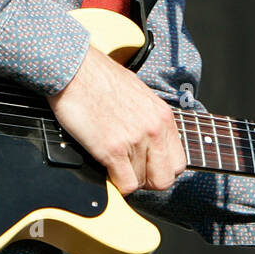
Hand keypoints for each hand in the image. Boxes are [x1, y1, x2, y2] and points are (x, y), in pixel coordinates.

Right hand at [48, 43, 185, 194]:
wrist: (76, 69)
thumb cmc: (101, 78)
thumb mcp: (140, 95)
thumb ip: (149, 120)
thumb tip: (148, 145)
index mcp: (163, 115)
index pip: (178, 163)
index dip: (161, 170)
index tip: (146, 168)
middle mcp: (154, 129)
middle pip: (165, 179)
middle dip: (146, 181)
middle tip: (129, 171)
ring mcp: (135, 139)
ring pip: (141, 183)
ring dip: (125, 178)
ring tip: (111, 162)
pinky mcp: (113, 148)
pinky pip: (124, 184)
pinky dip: (115, 183)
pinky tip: (104, 167)